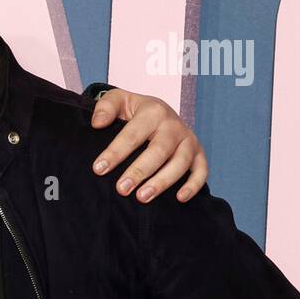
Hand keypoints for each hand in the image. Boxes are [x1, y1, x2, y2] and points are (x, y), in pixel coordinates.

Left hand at [90, 89, 207, 202]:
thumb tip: (97, 123)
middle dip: (139, 171)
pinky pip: (201, 171)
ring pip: (180, 163)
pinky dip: (194, 185)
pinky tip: (180, 198)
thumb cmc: (135, 111)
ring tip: (142, 197)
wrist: (159, 112)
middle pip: (158, 151)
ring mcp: (188, 140)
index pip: (132, 135)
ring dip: (162, 182)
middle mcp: (174, 125)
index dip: (115, 153)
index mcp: (153, 111)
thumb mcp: (119, 100)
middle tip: (122, 189)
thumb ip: (105, 107)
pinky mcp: (198, 154)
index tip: (99, 169)